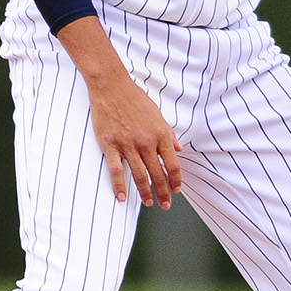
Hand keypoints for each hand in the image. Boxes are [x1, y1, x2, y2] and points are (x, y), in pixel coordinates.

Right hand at [55, 16, 183, 207]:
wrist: (111, 86)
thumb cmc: (135, 99)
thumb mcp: (158, 115)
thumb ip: (169, 135)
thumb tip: (180, 150)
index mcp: (161, 134)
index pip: (173, 164)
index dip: (176, 180)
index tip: (176, 190)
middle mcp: (147, 142)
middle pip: (158, 174)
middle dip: (164, 192)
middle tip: (165, 205)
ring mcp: (128, 145)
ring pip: (140, 175)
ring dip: (146, 192)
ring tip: (149, 203)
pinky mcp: (110, 145)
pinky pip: (116, 170)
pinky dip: (119, 186)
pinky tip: (123, 197)